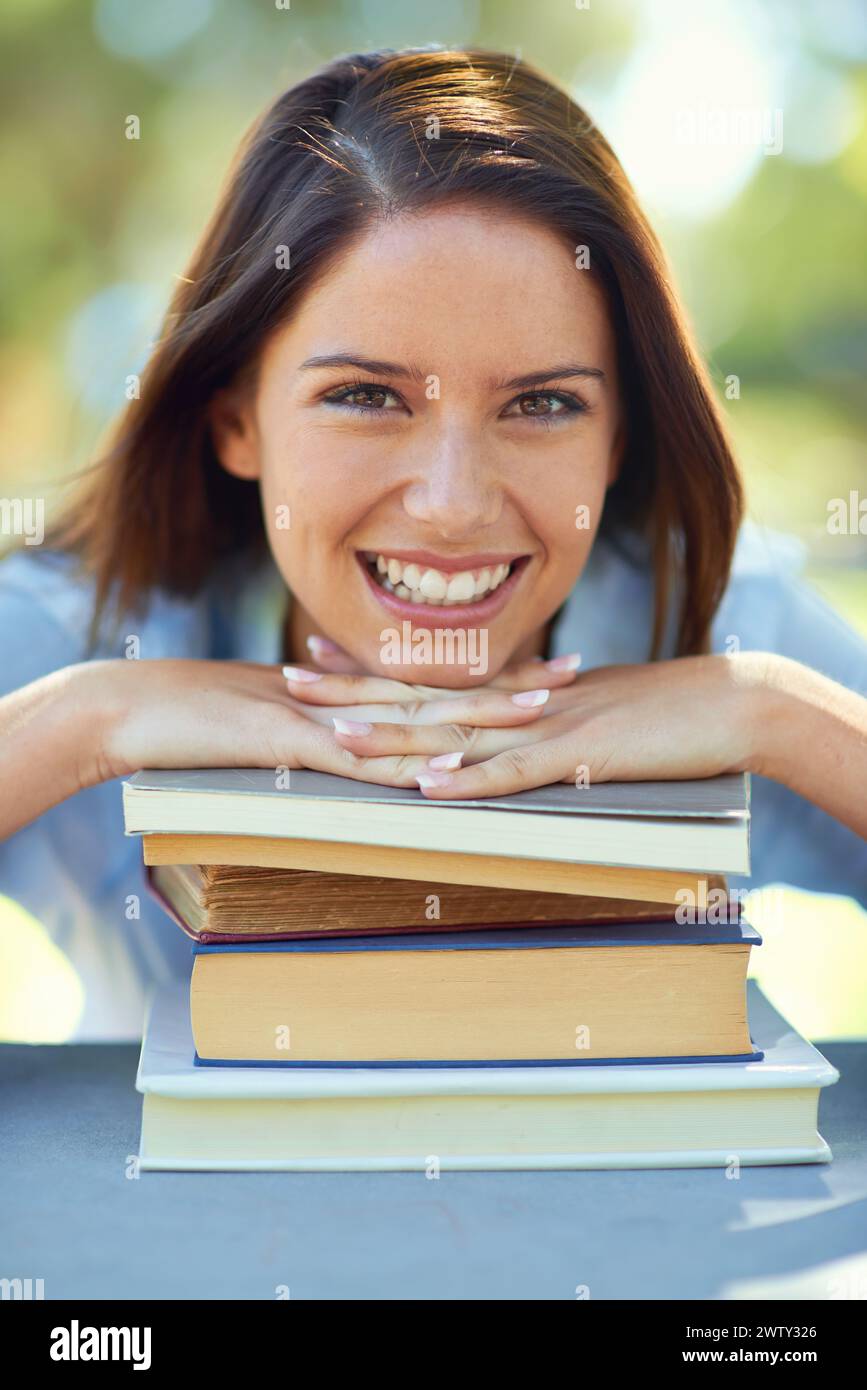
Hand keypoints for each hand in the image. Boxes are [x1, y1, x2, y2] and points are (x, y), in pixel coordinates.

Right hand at [89, 656, 550, 789]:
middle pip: (440, 694)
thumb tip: (356, 744)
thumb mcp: (269, 724)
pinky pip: (354, 761)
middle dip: (508, 686)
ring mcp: (319, 723)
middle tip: (572, 674)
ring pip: (412, 722)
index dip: (488, 678)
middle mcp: (344, 702)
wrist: (132, 710)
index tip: (542, 669)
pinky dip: (400, 765)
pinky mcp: (288, 748)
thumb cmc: (193, 720)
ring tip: (536, 712)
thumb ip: (317, 732)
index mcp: (343, 695)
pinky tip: (443, 771)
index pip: (430, 686)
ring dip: (476, 719)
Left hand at [289, 644, 774, 796]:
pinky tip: (430, 788)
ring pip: (459, 733)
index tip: (315, 659)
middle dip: (354, 693)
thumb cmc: (662, 712)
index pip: (428, 679)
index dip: (370, 670)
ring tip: (336, 739)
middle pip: (424, 697)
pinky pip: (519, 773)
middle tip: (289, 680)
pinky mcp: (582, 756)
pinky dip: (474, 781)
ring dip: (397, 738)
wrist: (727, 703)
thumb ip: (536, 718)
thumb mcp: (585, 711)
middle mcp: (520, 702)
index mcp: (516, 691)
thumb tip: (496, 728)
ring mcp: (548, 726)